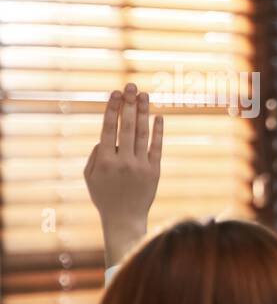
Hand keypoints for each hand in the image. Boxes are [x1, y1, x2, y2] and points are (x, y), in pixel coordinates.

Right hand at [84, 84, 162, 266]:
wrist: (125, 219)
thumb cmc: (104, 196)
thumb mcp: (90, 176)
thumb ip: (95, 154)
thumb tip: (106, 137)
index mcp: (104, 160)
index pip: (109, 128)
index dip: (113, 109)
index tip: (115, 92)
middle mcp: (123, 161)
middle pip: (127, 126)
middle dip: (129, 103)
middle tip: (131, 85)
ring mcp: (140, 166)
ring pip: (142, 134)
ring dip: (143, 112)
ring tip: (144, 94)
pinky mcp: (154, 171)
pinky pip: (157, 147)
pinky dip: (158, 131)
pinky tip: (158, 116)